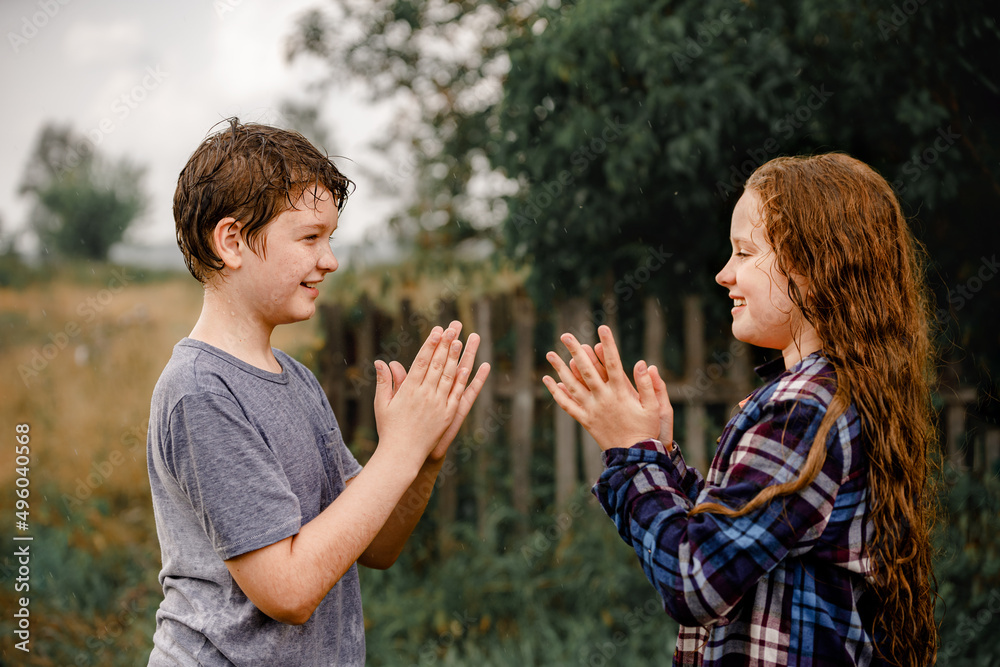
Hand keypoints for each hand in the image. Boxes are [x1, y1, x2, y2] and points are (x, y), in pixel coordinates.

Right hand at [375, 321, 491, 463]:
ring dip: (455, 357)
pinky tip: (467, 368)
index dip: (430, 344)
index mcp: (408, 390)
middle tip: (453, 328)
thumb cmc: (389, 429)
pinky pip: (456, 394)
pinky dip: (461, 380)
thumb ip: (385, 382)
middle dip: (445, 344)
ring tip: (461, 340)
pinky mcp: (447, 415)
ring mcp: (438, 405)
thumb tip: (381, 362)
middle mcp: (425, 395)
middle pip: (437, 364)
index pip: (421, 361)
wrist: (402, 455)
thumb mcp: (382, 405)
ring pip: (448, 376)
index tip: (437, 330)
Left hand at [543, 325, 661, 450]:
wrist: (633, 457)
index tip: (602, 327)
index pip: (613, 362)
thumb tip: (642, 363)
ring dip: (560, 368)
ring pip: (572, 385)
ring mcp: (591, 409)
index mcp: (621, 392)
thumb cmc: (647, 430)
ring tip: (550, 353)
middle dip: (575, 351)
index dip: (607, 344)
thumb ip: (648, 385)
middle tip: (565, 335)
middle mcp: (603, 398)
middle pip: (587, 370)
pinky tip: (549, 381)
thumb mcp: (655, 407)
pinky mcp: (585, 420)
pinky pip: (567, 405)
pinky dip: (557, 393)